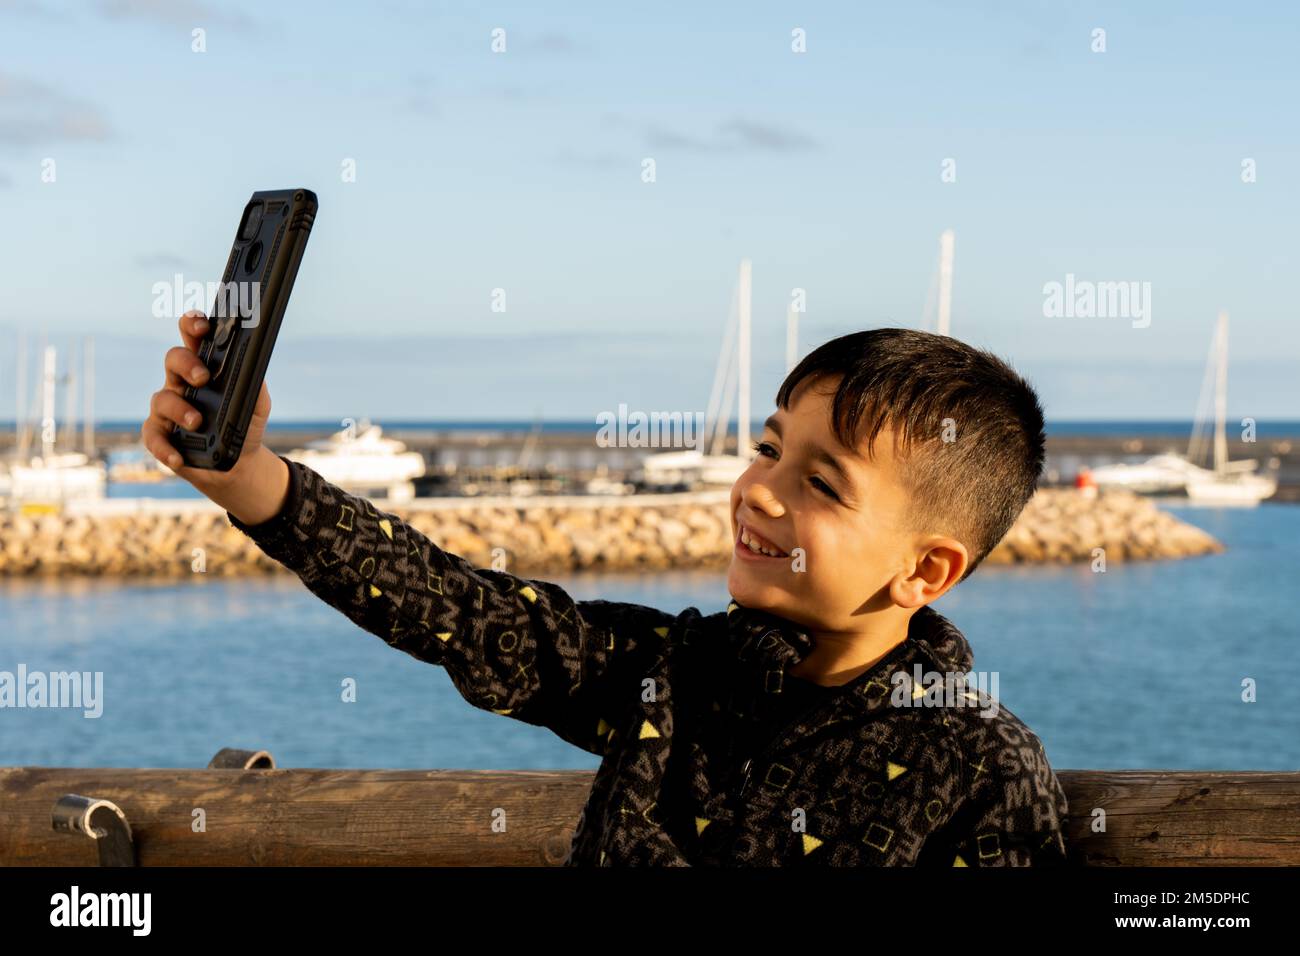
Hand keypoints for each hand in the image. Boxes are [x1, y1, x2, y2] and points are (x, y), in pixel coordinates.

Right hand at [142, 310, 286, 521]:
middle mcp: (181, 383)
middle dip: (186, 363)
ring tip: (197, 422)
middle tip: (202, 377)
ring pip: (161, 398)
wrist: (240, 463)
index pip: (193, 338)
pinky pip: (153, 437)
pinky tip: (179, 456)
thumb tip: (255, 368)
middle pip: (173, 359)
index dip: (193, 325)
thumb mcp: (257, 405)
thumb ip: (255, 385)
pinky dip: (164, 447)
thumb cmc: (244, 425)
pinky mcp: (160, 436)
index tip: (202, 325)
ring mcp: (167, 409)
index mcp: (204, 368)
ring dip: (179, 409)